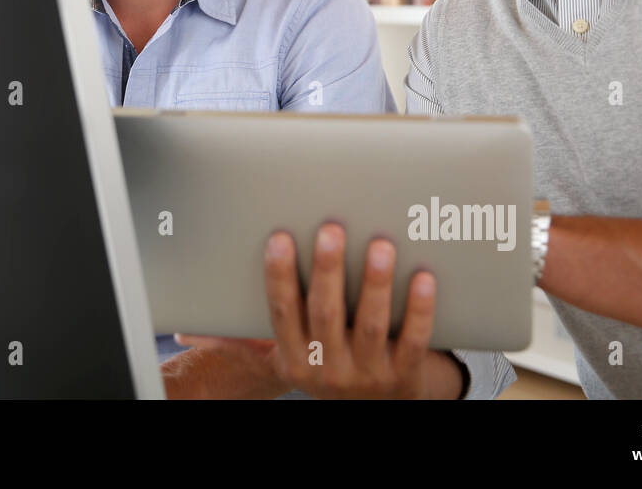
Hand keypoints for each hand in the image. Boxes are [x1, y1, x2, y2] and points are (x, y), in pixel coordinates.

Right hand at [239, 222, 457, 397]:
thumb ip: (265, 335)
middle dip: (327, 269)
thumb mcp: (292, 360)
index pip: (282, 312)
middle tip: (331, 230)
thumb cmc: (328, 368)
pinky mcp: (404, 378)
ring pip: (370, 324)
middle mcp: (329, 370)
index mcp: (296, 359)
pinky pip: (412, 341)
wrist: (371, 411)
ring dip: (375, 284)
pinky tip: (423, 278)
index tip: (280, 239)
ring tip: (380, 246)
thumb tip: (218, 315)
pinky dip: (418, 310)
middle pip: (325, 313)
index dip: (279, 276)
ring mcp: (368, 376)